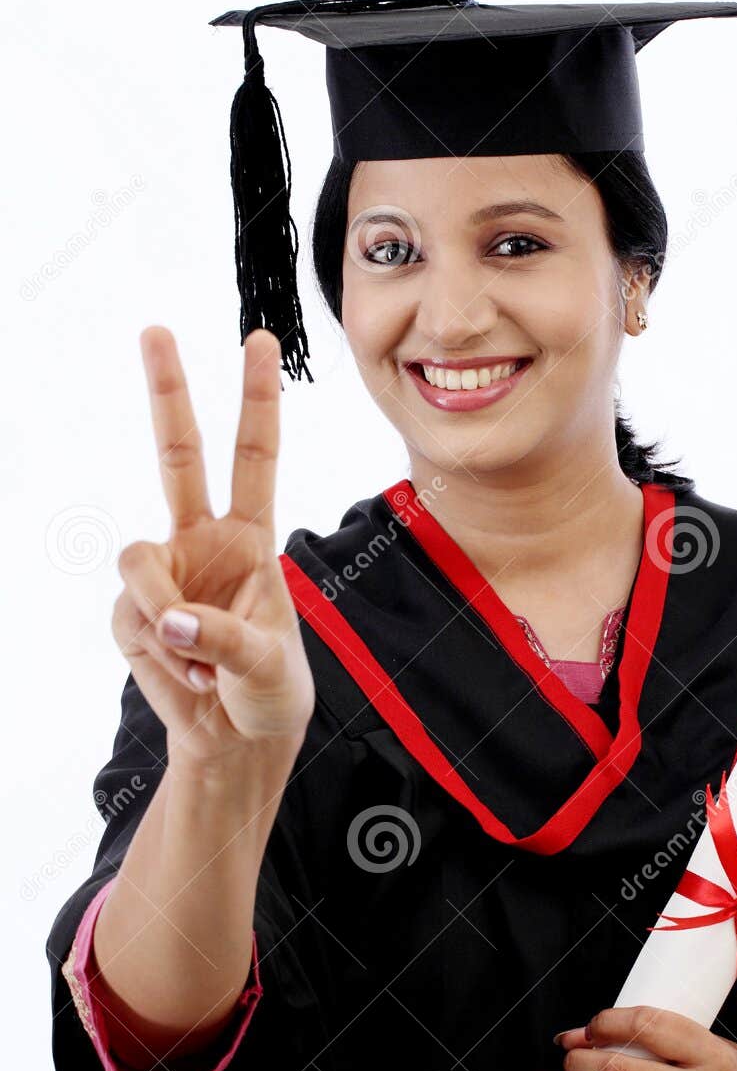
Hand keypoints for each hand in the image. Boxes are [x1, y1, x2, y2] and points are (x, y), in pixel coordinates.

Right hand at [111, 326, 315, 766]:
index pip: (254, 457)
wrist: (238, 740)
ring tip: (203, 663)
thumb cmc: (270, 691)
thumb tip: (169, 619)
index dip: (256, 400)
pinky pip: (134, 619)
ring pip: (138, 565)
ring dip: (167, 618)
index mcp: (250, 538)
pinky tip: (188, 679)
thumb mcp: (267, 665)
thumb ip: (223, 637)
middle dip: (167, 393)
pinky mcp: (132, 614)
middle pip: (177, 455)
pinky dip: (162, 657)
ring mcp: (163, 575)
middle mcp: (202, 543)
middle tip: (156, 329)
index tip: (256, 341)